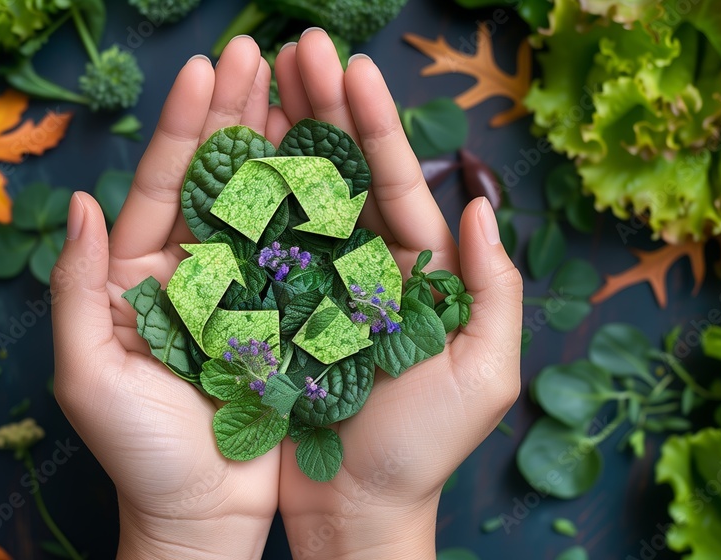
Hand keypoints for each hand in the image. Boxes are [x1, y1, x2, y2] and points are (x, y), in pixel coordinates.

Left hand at [50, 37, 277, 559]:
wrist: (202, 514)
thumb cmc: (138, 453)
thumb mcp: (88, 373)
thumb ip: (76, 288)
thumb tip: (80, 202)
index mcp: (137, 276)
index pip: (162, 185)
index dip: (187, 126)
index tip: (210, 68)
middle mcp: (191, 272)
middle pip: (216, 178)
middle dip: (237, 113)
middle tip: (262, 50)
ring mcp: (242, 289)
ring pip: (263, 202)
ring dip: (280, 141)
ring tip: (300, 82)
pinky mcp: (285, 315)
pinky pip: (301, 251)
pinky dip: (315, 203)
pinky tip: (333, 156)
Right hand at [271, 30, 522, 559]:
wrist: (353, 510)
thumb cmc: (420, 450)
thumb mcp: (482, 374)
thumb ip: (493, 290)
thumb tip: (477, 202)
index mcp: (415, 273)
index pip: (393, 184)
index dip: (372, 126)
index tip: (350, 66)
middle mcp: (362, 268)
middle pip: (340, 175)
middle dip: (320, 108)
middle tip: (294, 46)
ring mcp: (312, 286)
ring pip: (295, 199)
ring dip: (279, 136)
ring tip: (259, 77)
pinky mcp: (271, 312)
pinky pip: (256, 248)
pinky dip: (244, 200)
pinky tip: (227, 153)